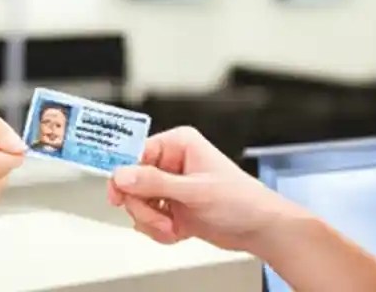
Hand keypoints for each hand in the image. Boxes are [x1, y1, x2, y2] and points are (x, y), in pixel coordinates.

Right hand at [106, 126, 305, 253]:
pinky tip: (177, 232)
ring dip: (152, 221)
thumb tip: (123, 174)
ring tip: (172, 227)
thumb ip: (156, 182)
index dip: (123, 173)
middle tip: (159, 218)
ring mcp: (170, 187)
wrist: (259, 229)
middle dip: (143, 206)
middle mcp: (171, 163)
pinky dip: (158, 230)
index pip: (135, 152)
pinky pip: (147, 219)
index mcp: (178, 144)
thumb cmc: (241, 200)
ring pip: (137, 204)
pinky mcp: (171, 208)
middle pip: (131, 182)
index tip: (116, 192)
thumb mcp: (196, 190)